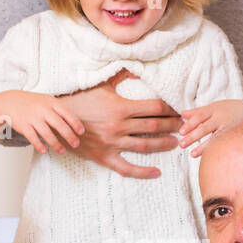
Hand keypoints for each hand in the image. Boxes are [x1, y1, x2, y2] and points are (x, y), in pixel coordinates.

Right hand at [2, 90, 84, 154]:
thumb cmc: (31, 103)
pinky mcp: (23, 126)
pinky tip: (44, 151)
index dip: (75, 123)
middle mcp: (42, 110)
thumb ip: (58, 110)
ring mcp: (32, 118)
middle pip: (59, 124)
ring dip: (56, 144)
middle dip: (69, 136)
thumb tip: (74, 123)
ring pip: (47, 133)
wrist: (9, 102)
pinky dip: (39, 145)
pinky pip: (33, 138)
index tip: (81, 132)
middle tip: (75, 144)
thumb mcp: (46, 101)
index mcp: (50, 102)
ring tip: (62, 151)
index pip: (66, 113)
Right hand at [57, 73, 181, 178]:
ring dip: (164, 144)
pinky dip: (143, 172)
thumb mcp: (101, 84)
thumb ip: (122, 76)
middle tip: (184, 126)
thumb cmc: (80, 100)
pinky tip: (157, 172)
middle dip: (172, 125)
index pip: (154, 107)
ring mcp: (112, 143)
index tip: (179, 109)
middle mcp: (119, 126)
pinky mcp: (105, 157)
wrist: (57, 119)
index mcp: (121, 107)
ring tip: (176, 142)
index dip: (170, 108)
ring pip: (145, 146)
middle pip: (154, 126)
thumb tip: (139, 69)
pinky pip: (127, 168)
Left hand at [177, 99, 242, 154]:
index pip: (200, 116)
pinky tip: (208, 157)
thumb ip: (198, 111)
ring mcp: (230, 128)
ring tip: (192, 154)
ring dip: (203, 147)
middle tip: (181, 144)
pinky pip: (224, 144)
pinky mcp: (235, 137)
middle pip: (205, 127)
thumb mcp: (215, 107)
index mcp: (215, 109)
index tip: (181, 132)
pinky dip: (215, 150)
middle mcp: (222, 118)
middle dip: (193, 136)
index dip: (190, 124)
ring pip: (215, 138)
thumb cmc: (229, 111)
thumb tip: (182, 113)